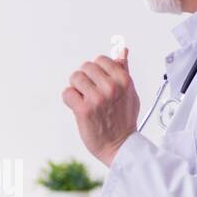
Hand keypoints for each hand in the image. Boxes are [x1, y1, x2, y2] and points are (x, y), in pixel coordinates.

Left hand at [61, 47, 138, 166]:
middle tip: (91, 93)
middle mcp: (111, 87)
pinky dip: (69, 100)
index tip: (99, 83)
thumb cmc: (124, 119)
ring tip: (85, 100)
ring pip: (75, 78)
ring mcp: (97, 99)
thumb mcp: (130, 92)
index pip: (101, 60)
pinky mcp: (83, 110)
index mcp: (124, 80)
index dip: (97, 71)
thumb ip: (124, 70)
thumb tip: (122, 50)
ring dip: (76, 89)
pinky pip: (67, 93)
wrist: (120, 146)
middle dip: (85, 79)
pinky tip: (79, 108)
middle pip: (85, 67)